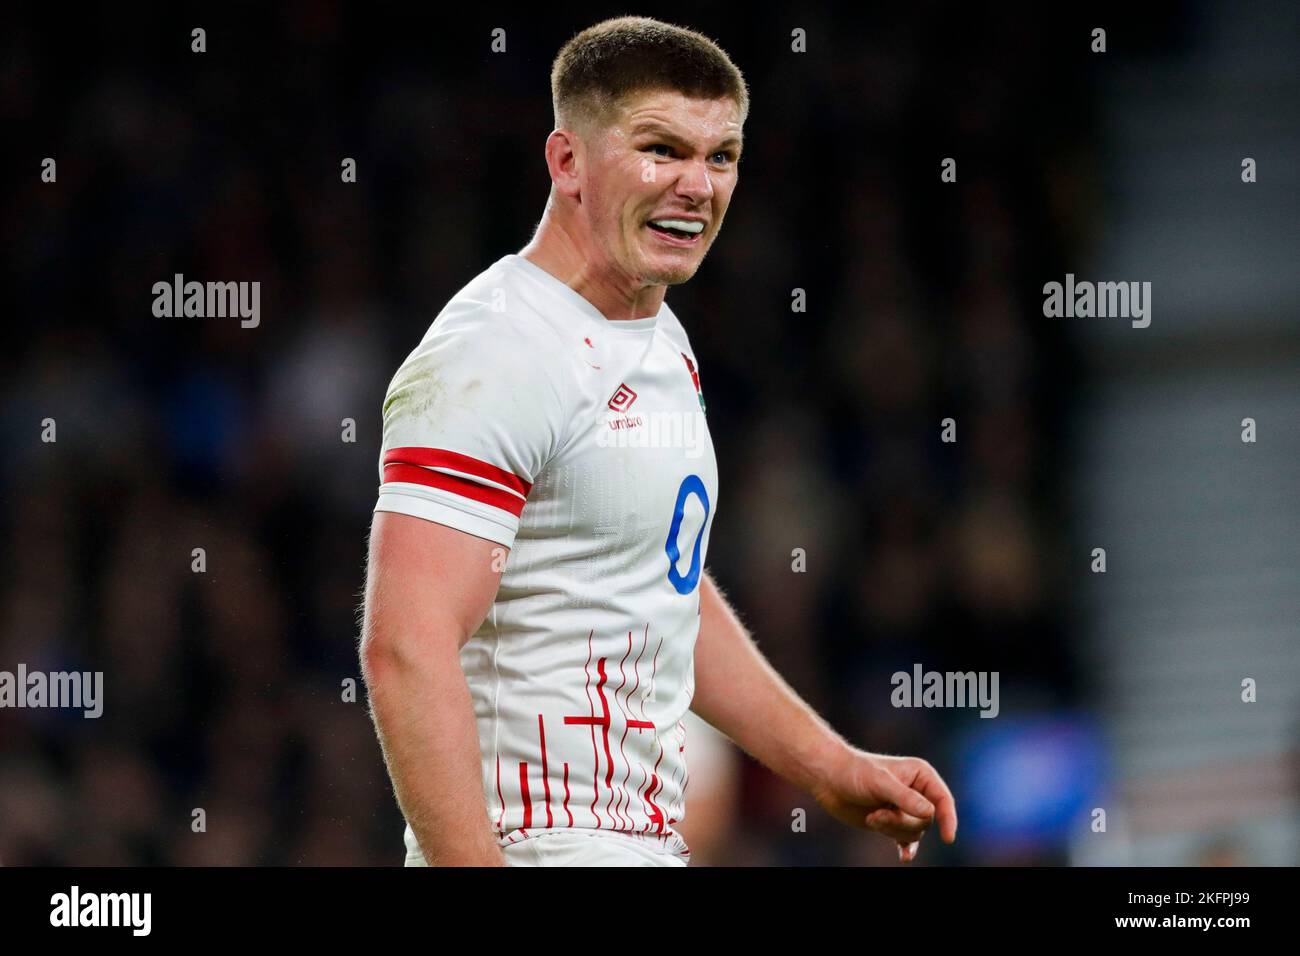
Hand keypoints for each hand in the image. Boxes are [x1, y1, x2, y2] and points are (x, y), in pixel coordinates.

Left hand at [811, 747, 957, 862]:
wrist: (829, 779)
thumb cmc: (854, 772)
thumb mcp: (880, 782)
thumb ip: (905, 798)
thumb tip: (930, 814)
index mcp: (921, 775)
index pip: (943, 800)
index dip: (949, 819)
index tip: (948, 839)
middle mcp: (917, 792)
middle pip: (926, 821)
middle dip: (901, 822)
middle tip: (877, 815)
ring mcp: (904, 809)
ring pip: (913, 832)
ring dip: (891, 829)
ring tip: (872, 817)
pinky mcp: (891, 823)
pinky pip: (907, 841)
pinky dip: (906, 848)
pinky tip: (905, 857)